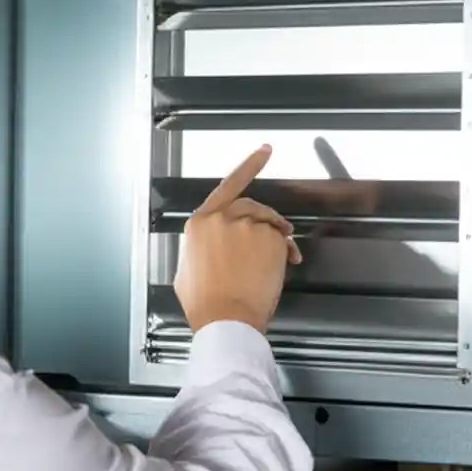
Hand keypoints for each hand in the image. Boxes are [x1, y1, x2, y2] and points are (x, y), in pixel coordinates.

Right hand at [173, 145, 301, 333]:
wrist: (227, 319)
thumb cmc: (204, 302)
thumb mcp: (186, 269)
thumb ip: (199, 247)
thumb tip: (210, 246)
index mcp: (200, 223)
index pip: (228, 185)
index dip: (249, 166)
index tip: (264, 151)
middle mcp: (224, 218)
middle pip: (251, 206)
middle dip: (263, 219)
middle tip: (273, 236)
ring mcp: (249, 227)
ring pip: (268, 224)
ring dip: (274, 238)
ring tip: (275, 260)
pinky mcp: (270, 240)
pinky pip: (282, 240)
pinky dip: (286, 251)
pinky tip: (282, 265)